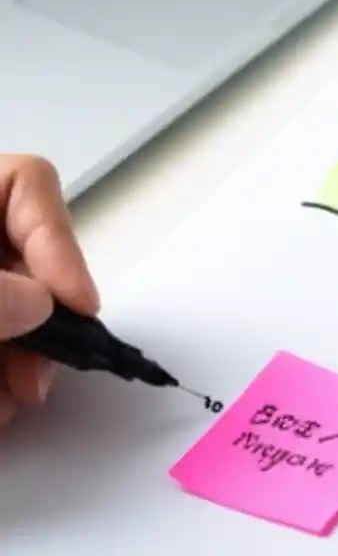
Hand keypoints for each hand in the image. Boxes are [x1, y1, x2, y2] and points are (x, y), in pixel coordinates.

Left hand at [0, 155, 98, 425]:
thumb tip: (40, 305)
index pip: (26, 185)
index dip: (59, 244)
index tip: (76, 307)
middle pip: (25, 261)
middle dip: (40, 324)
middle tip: (41, 375)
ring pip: (13, 313)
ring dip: (21, 362)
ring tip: (10, 405)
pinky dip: (1, 375)